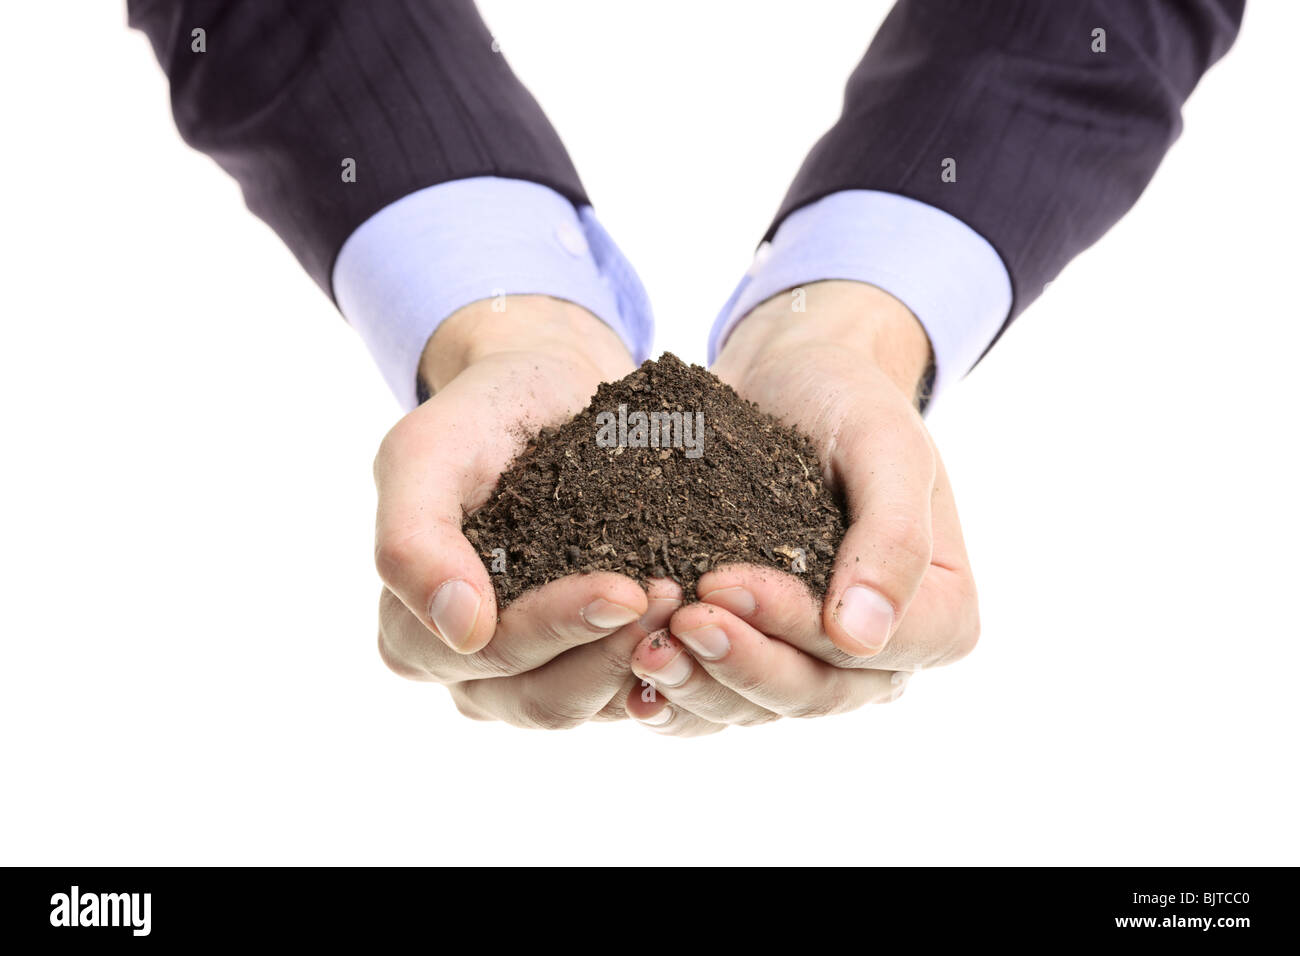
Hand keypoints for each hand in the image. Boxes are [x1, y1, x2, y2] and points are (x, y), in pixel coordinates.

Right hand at [374, 296, 662, 726]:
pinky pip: (634, 694)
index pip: (490, 656)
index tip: (626, 587)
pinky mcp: (593, 665)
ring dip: (649, 660)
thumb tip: (460, 629)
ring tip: (695, 603)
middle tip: (675, 595)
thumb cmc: (484, 414)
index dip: (557, 627)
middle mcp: (470, 672)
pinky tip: (706, 625)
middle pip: (544, 699)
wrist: (552, 386)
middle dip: (612, 650)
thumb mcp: (428, 452)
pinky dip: (673, 667)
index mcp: (412, 633)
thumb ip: (412, 538)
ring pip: (594, 705)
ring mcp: (533, 676)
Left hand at [622, 281, 979, 734]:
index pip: (862, 651)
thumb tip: (863, 636)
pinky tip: (631, 681)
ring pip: (755, 709)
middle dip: (737, 661)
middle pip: (807, 693)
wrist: (790, 378)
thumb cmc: (850, 402)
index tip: (723, 579)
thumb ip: (895, 535)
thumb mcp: (887, 445)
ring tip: (642, 649)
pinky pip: (715, 703)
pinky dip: (674, 698)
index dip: (790, 625)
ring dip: (697, 686)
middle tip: (676, 620)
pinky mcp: (755, 658)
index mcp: (939, 618)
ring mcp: (814, 666)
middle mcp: (879, 659)